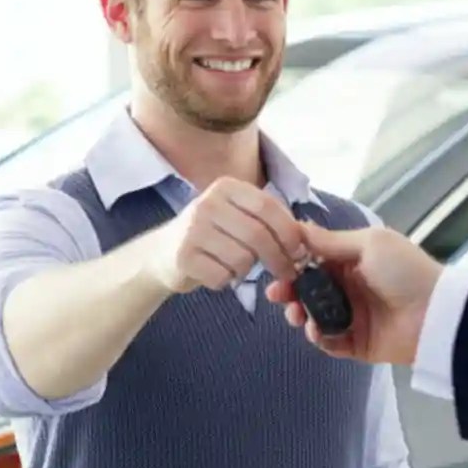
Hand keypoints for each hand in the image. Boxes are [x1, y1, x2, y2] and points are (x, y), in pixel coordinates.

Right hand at [144, 177, 305, 293]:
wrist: (162, 253)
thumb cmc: (212, 235)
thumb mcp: (237, 215)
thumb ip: (267, 221)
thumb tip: (305, 240)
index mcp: (226, 187)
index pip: (268, 207)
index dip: (289, 232)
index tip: (300, 251)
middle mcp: (208, 203)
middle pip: (258, 235)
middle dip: (279, 258)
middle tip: (286, 272)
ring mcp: (192, 229)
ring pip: (242, 258)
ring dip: (247, 270)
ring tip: (235, 266)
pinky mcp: (183, 256)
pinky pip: (223, 276)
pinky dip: (226, 280)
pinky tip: (216, 272)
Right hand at [265, 221, 442, 364]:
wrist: (435, 314)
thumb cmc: (405, 270)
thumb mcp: (369, 244)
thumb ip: (330, 240)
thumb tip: (298, 227)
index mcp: (353, 260)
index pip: (314, 260)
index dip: (293, 263)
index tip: (275, 264)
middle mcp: (351, 287)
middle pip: (309, 290)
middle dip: (289, 291)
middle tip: (277, 294)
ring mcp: (354, 316)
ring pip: (315, 316)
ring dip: (300, 314)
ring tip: (296, 315)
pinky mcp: (358, 343)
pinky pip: (330, 342)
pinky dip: (319, 337)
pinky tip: (316, 331)